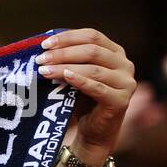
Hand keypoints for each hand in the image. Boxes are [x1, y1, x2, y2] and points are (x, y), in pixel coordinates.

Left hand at [37, 28, 135, 158]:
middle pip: (93, 51)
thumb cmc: (81, 100)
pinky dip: (80, 80)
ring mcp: (126, 83)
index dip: (68, 37)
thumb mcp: (74, 75)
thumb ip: (67, 60)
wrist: (93, 131)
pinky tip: (65, 76)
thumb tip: (43, 48)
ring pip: (93, 69)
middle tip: (40, 59)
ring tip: (44, 70)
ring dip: (65, 67)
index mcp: (115, 52)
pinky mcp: (121, 101)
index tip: (45, 43)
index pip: (93, 36)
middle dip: (63, 53)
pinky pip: (98, 88)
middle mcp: (125, 65)